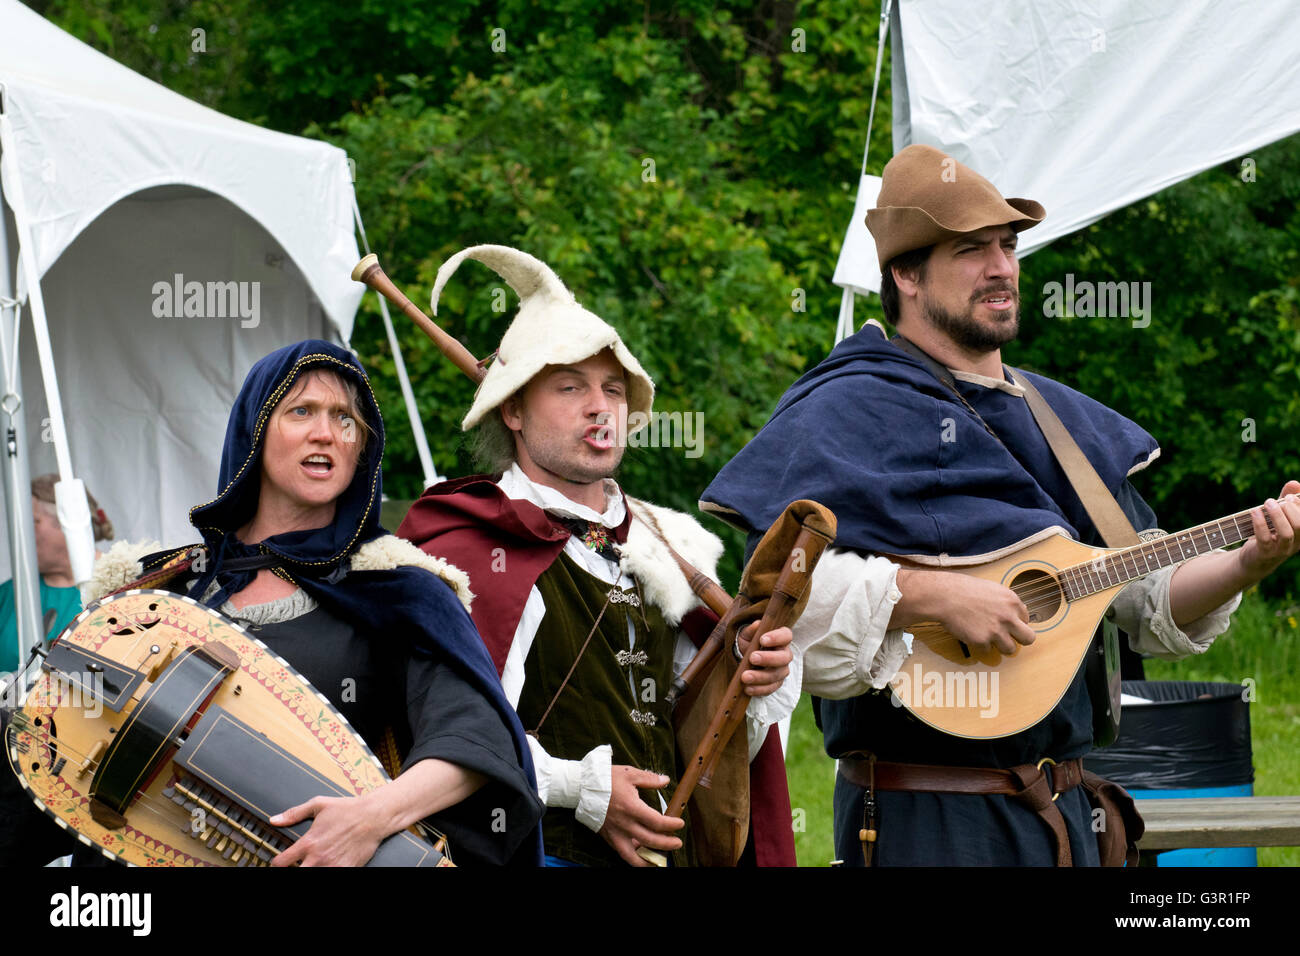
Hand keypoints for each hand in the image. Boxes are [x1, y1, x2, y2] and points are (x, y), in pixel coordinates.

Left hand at [269, 794, 384, 867]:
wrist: (373, 816)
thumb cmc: (347, 809)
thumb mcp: (318, 804)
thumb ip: (294, 813)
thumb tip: (274, 819)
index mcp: (308, 842)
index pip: (281, 863)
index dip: (276, 863)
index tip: (279, 862)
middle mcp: (318, 857)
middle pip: (295, 875)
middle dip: (292, 872)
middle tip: (295, 866)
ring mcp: (332, 865)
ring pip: (312, 877)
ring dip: (310, 870)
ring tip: (314, 864)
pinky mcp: (346, 869)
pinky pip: (333, 876)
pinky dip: (328, 872)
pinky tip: (329, 864)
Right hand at [597, 765, 683, 865]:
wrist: (581, 787)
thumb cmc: (605, 779)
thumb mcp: (630, 773)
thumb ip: (650, 779)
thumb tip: (665, 780)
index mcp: (632, 808)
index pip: (657, 822)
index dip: (671, 825)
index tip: (679, 824)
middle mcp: (624, 824)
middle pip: (651, 841)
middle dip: (667, 844)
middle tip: (677, 843)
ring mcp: (615, 833)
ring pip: (634, 856)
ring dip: (649, 860)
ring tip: (660, 860)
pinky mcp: (608, 837)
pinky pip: (622, 853)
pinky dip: (633, 858)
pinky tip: (641, 855)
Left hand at [737, 622, 792, 695]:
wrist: (742, 659)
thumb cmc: (748, 643)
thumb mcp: (746, 635)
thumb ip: (751, 630)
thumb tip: (757, 625)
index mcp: (781, 638)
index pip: (786, 635)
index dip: (777, 637)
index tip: (762, 640)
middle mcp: (785, 654)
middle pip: (784, 658)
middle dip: (768, 658)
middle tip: (752, 658)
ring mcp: (781, 670)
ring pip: (776, 675)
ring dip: (760, 676)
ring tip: (744, 676)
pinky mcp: (775, 684)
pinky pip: (770, 688)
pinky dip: (759, 689)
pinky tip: (747, 688)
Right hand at [896, 568, 1035, 654]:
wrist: (945, 596)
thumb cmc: (964, 589)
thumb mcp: (991, 589)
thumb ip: (1005, 602)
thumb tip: (1016, 613)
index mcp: (1012, 601)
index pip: (1026, 618)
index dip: (1016, 622)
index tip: (1008, 624)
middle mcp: (1008, 617)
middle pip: (1028, 638)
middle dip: (1020, 640)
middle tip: (1010, 638)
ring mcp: (996, 631)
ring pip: (1010, 649)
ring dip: (1001, 646)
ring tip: (989, 639)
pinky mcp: (983, 641)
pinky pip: (988, 650)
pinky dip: (980, 645)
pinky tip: (972, 634)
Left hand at [1236, 483, 1299, 580]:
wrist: (1253, 560)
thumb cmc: (1269, 534)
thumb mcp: (1279, 516)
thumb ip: (1286, 500)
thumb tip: (1294, 483)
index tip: (1289, 496)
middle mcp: (1296, 543)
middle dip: (1290, 509)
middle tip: (1277, 500)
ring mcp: (1281, 550)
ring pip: (1286, 533)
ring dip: (1276, 515)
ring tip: (1267, 502)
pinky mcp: (1265, 553)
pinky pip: (1265, 538)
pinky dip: (1260, 523)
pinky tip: (1254, 511)